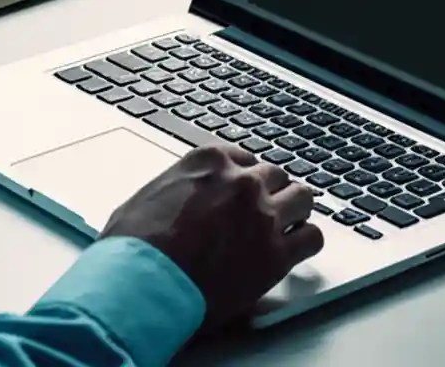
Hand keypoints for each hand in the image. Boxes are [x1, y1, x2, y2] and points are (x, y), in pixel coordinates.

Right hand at [100, 144, 324, 327]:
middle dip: (269, 194)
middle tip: (261, 214)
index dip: (244, 179)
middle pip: (275, 176)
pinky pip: (312, 237)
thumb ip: (175, 189)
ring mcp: (263, 216)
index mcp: (209, 162)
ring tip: (285, 227)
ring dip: (294, 211)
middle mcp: (241, 182)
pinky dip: (305, 242)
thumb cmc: (132, 249)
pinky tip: (295, 250)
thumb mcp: (144, 199)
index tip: (242, 194)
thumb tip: (177, 200)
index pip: (244, 158)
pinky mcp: (276, 254)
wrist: (141, 287)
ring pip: (303, 198)